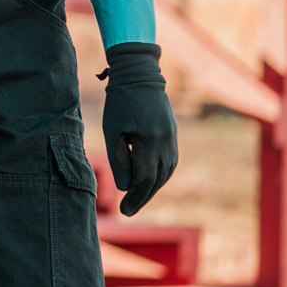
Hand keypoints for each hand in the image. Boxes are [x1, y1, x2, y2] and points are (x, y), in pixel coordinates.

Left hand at [101, 42, 176, 215]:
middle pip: (157, 180)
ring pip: (166, 173)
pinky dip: (159, 174)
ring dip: (152, 187)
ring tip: (137, 198)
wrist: (139, 76)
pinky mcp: (173, 134)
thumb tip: (124, 188)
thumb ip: (119, 160)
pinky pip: (170, 161)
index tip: (124, 210)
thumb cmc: (119, 102)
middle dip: (142, 197)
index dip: (134, 197)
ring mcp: (172, 138)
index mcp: (150, 141)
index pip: (144, 180)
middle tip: (128, 211)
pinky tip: (148, 180)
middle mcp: (166, 143)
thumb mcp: (113, 130)